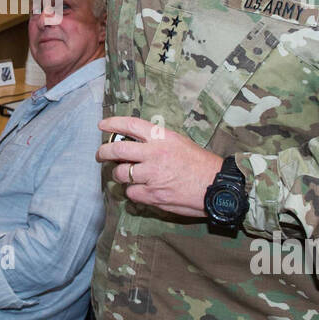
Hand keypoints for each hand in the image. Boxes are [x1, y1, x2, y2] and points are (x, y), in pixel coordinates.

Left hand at [96, 116, 223, 218]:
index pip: (131, 125)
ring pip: (121, 173)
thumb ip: (158, 141)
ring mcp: (153, 176)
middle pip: (117, 150)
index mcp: (162, 137)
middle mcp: (155, 154)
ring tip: (125, 174)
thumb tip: (135, 143)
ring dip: (119, 174)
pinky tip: (141, 190)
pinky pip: (131, 193)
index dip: (113, 124)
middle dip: (104, 152)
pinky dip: (132, 192)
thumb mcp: (180, 142)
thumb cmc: (201, 164)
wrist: (217, 186)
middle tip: (101, 155)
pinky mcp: (154, 195)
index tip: (102, 125)